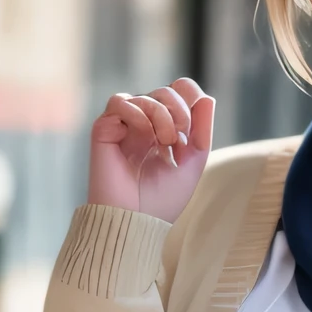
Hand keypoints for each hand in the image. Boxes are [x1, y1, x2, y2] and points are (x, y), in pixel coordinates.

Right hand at [87, 77, 214, 221]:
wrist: (135, 220)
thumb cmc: (161, 200)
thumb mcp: (192, 164)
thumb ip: (202, 132)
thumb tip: (207, 98)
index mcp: (164, 130)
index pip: (178, 93)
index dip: (190, 99)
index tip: (192, 130)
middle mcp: (143, 125)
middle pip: (165, 91)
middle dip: (178, 109)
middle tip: (177, 138)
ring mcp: (123, 127)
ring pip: (144, 96)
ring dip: (161, 113)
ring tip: (164, 141)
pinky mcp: (104, 130)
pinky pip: (120, 101)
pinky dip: (137, 113)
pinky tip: (144, 134)